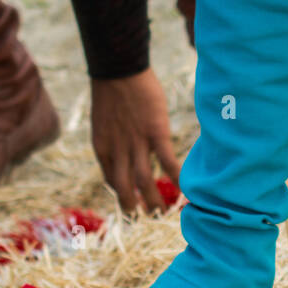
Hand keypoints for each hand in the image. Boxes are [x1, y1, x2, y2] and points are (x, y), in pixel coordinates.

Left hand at [90, 70, 182, 211]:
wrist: (118, 67)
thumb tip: (122, 148)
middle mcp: (117, 150)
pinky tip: (184, 190)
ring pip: (144, 180)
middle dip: (135, 207)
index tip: (133, 203)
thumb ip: (112, 137)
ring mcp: (136, 142)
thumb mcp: (104, 118)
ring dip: (154, 199)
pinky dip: (175, 177)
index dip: (122, 194)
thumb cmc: (112, 88)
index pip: (111, 179)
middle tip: (146, 220)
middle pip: (125, 188)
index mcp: (103, 147)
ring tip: (163, 214)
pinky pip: (166, 160)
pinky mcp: (155, 132)